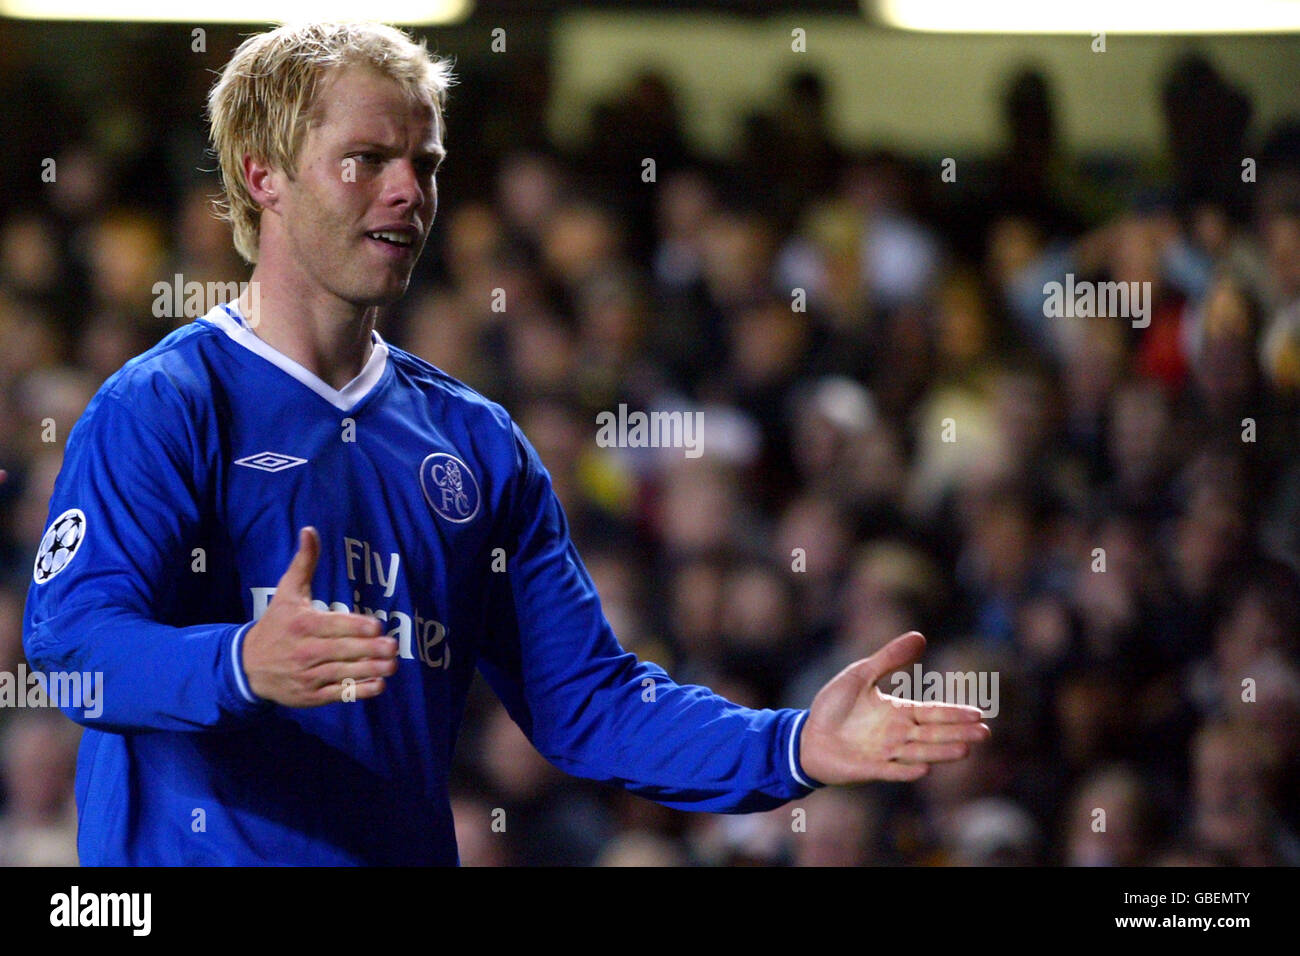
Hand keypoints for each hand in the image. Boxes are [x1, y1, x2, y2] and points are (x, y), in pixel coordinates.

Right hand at [242, 527, 398, 705]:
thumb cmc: (275, 624)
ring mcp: (308, 675)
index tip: (377, 626)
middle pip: (342, 651)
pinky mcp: (311, 695)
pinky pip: (338, 693)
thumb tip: (310, 530)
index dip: (356, 627)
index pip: (333, 626)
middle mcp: (304, 651)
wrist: (247, 666)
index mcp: (302, 624)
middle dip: (370, 649)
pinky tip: (378, 685)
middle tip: (393, 646)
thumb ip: (304, 562)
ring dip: (370, 670)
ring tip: (392, 665)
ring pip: (343, 673)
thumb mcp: (287, 591)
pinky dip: (358, 691)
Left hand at [800, 631, 990, 783]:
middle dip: (959, 733)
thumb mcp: (860, 674)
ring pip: (919, 752)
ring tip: (965, 750)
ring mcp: (885, 753)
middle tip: (985, 733)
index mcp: (898, 712)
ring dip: (941, 752)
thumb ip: (889, 659)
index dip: (955, 713)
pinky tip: (924, 768)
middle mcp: (897, 734)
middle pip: (934, 733)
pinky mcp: (869, 769)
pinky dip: (906, 770)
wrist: (806, 735)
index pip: (933, 712)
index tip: (979, 713)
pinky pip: (891, 770)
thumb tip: (921, 636)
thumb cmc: (834, 706)